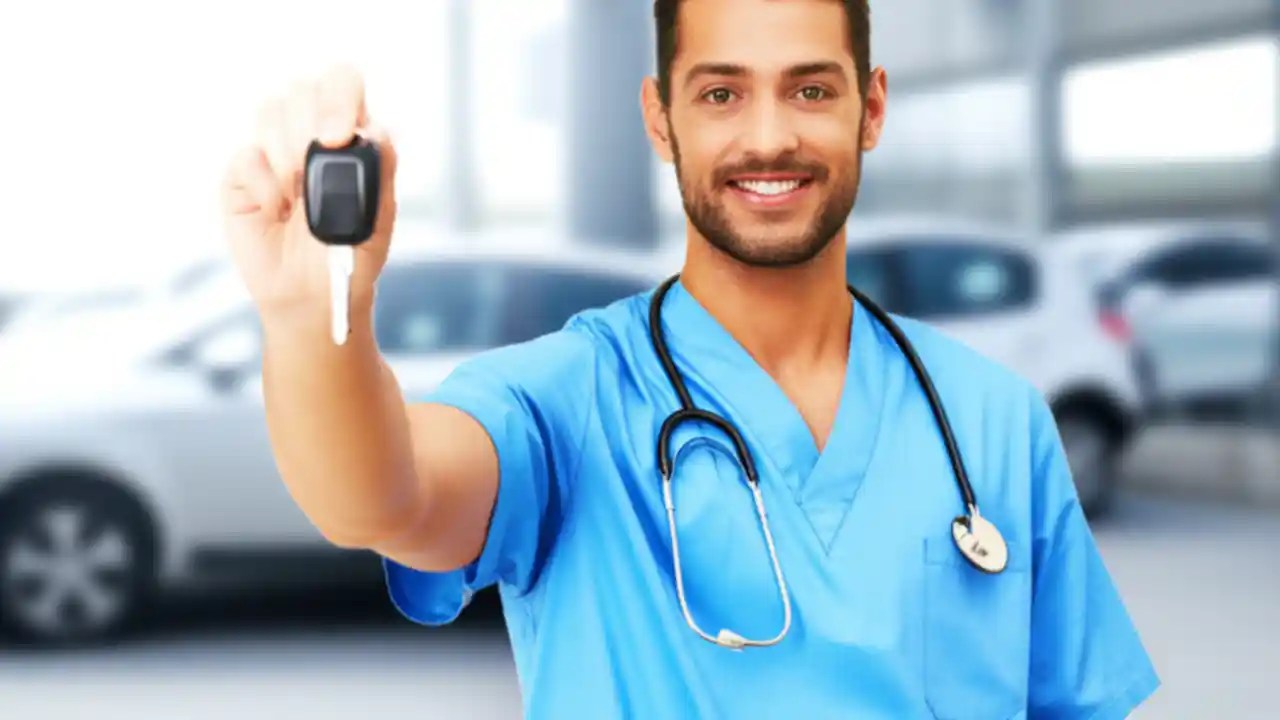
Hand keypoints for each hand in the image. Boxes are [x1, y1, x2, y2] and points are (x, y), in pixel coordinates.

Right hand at [221, 64, 397, 325]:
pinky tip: (275, 212)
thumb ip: (381, 171)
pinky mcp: (243, 174)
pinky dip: (263, 185)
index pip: (343, 84)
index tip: (336, 138)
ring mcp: (274, 151)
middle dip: (307, 130)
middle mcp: (310, 134)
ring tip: (298, 201)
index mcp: (351, 136)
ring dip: (286, 158)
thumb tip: (376, 130)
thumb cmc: (350, 258)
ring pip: (271, 111)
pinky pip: (245, 155)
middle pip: (302, 89)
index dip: (337, 98)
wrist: (311, 299)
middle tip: (311, 177)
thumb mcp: (379, 220)